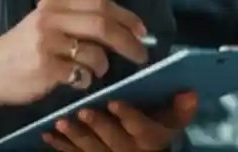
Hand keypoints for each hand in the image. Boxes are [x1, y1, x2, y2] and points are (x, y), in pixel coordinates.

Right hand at [0, 0, 150, 108]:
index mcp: (54, 4)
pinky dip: (87, 81)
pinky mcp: (45, 67)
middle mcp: (51, 19)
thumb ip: (77, 22)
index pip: (100, 4)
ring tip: (94, 72)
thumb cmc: (22, 49)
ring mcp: (47, 43)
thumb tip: (123, 31)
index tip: (142, 31)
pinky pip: (81, 75)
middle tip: (141, 56)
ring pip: (96, 52)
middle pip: (103, 25)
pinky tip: (76, 82)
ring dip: (103, 66)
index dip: (127, 17)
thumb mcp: (45, 24)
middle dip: (129, 41)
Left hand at [42, 91, 198, 151]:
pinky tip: (47, 134)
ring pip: (92, 151)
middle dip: (98, 127)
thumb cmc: (153, 129)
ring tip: (60, 122)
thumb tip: (190, 92)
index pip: (143, 130)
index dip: (129, 117)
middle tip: (81, 111)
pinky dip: (61, 146)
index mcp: (152, 141)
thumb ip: (179, 109)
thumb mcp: (168, 122)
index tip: (114, 101)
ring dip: (75, 137)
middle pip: (114, 142)